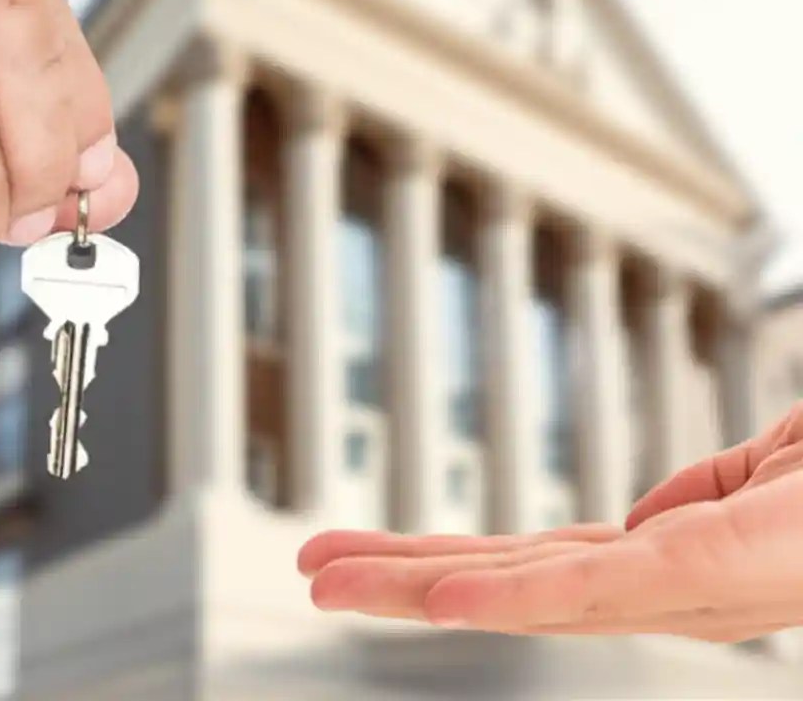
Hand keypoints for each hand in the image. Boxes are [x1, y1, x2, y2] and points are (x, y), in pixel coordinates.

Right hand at [298, 403, 802, 642]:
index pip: (540, 568)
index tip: (355, 562)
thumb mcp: (784, 469)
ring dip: (425, 589)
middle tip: (310, 571)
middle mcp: (686, 588)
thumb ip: (708, 493)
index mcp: (689, 564)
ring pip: (539, 592)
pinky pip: (610, 586)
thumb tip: (646, 515)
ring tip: (331, 580)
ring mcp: (707, 583)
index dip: (442, 568)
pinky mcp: (728, 567)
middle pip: (517, 586)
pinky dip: (517, 595)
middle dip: (404, 583)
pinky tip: (448, 595)